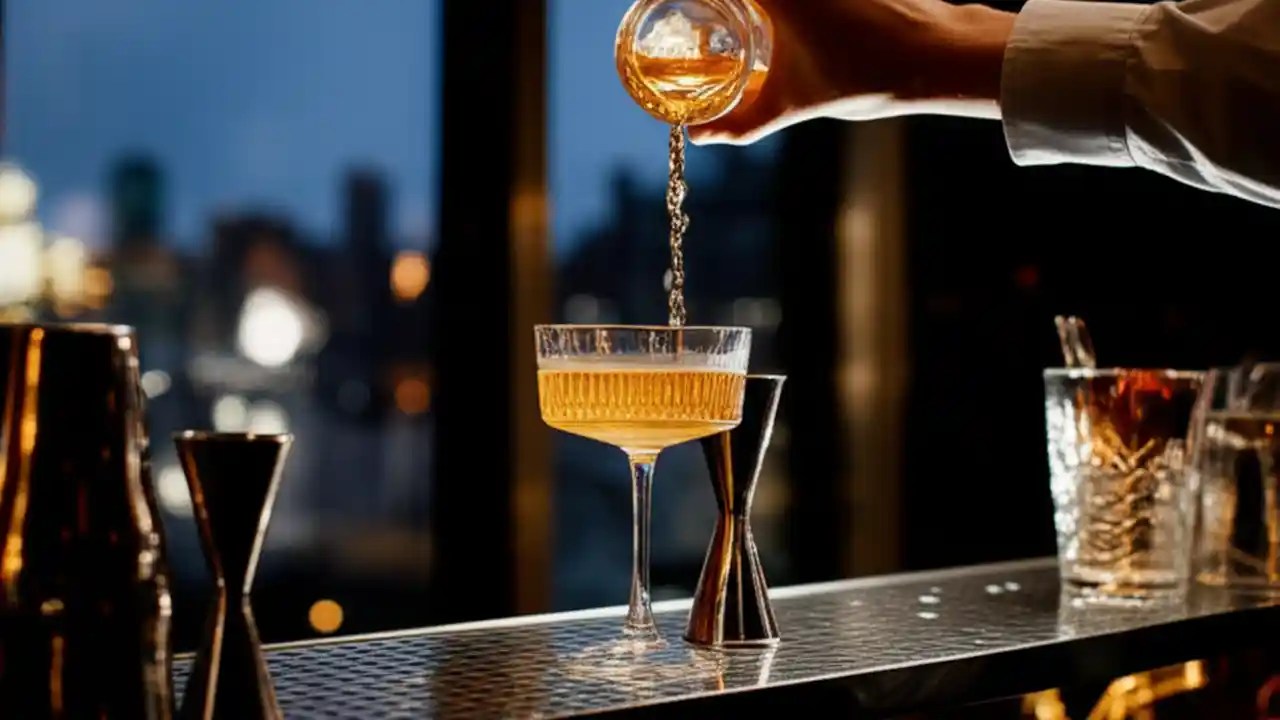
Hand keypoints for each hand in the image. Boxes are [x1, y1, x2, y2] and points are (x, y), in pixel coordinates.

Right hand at [688, 0, 1016, 145]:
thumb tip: (699, 136)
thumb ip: (743, 121)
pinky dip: (766, 5)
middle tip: (690, 15)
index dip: (684, 0)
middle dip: (711, 3)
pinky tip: (759, 19)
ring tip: (716, 16)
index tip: (665, 8)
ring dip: (741, 5)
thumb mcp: (794, 103)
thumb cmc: (867, 76)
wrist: (937, 55)